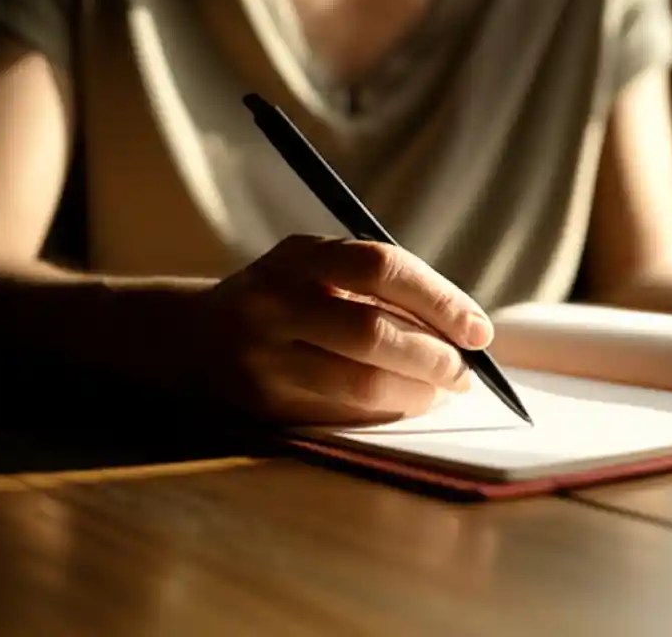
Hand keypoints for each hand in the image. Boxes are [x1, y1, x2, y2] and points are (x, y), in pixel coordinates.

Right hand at [192, 234, 492, 424]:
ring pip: (360, 383)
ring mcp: (263, 356)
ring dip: (416, 393)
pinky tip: (405, 404)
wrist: (192, 336)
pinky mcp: (263, 404)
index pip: (382, 267)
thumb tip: (465, 329)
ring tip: (440, 392)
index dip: (440, 299)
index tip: (479, 330)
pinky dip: (386, 412)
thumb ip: (382, 288)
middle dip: (434, 357)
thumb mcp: (320, 270)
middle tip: (465, 373)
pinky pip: (341, 414)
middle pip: (373, 332)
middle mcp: (275, 302)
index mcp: (300, 256)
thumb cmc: (287, 298)